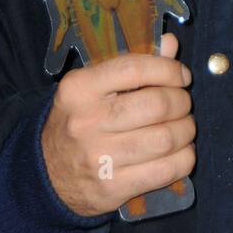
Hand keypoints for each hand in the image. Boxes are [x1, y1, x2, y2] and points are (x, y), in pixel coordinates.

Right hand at [40, 32, 194, 216]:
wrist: (47, 174)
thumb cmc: (79, 121)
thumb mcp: (93, 87)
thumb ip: (132, 64)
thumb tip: (170, 44)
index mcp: (79, 89)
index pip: (135, 69)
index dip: (168, 70)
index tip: (181, 76)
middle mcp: (86, 122)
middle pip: (157, 105)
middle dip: (182, 102)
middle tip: (183, 104)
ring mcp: (98, 159)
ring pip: (166, 139)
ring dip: (186, 131)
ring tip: (183, 127)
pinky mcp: (112, 188)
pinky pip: (166, 171)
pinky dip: (184, 158)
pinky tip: (180, 151)